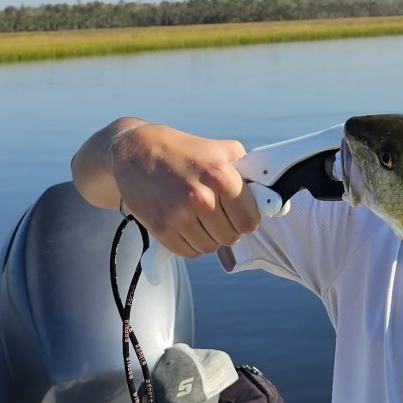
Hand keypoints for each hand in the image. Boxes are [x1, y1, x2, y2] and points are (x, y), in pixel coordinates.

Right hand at [77, 121, 261, 258]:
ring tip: (199, 217)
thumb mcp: (220, 149)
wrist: (134, 152)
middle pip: (231, 237)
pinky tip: (185, 224)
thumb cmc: (182, 150)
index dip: (247, 218)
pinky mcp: (161, 229)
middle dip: (228, 228)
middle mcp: (201, 197)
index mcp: (221, 176)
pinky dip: (191, 243)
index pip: (250, 221)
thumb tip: (268, 192)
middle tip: (217, 214)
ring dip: (209, 237)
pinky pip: (190, 252)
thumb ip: (246, 170)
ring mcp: (179, 216)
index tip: (239, 213)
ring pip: (211, 247)